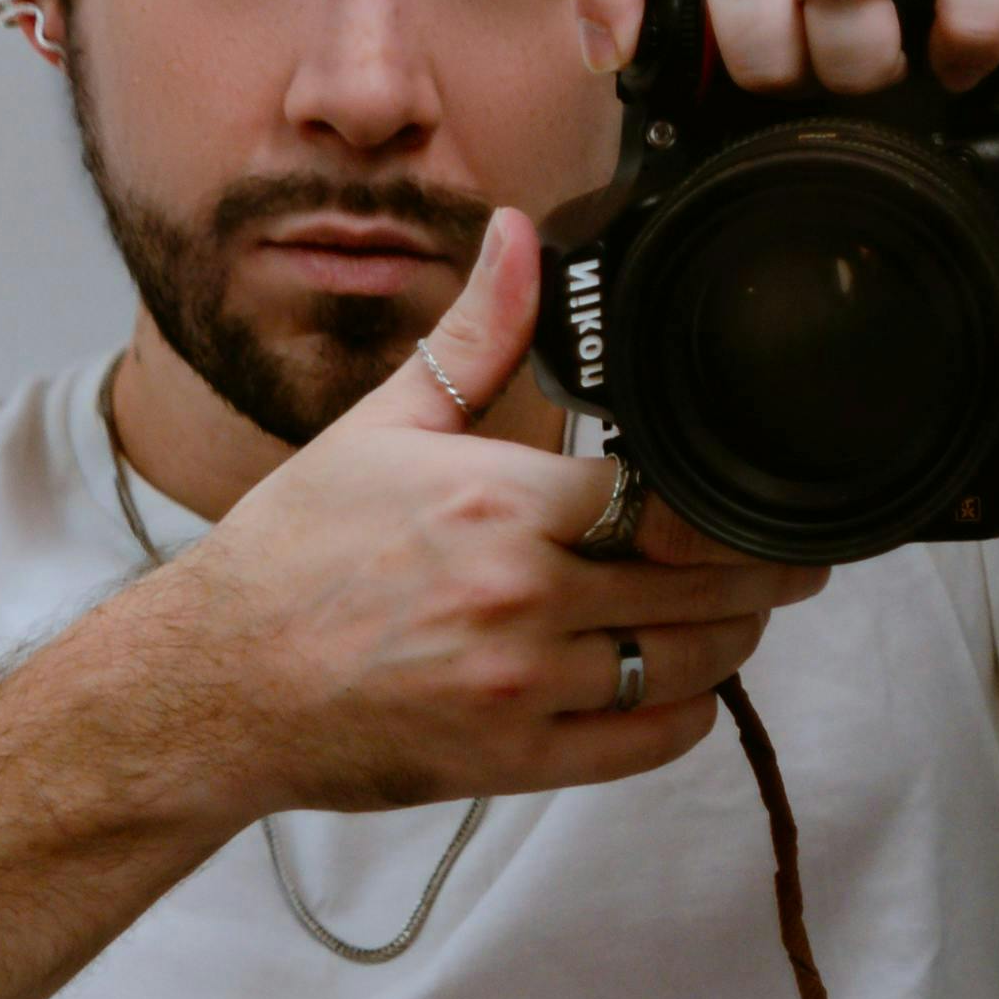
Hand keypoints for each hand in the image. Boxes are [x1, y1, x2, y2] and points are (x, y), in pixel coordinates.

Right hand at [142, 211, 822, 815]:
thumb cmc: (292, 554)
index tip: (740, 488)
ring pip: (689, 664)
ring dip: (732, 637)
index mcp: (501, 503)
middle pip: (704, 584)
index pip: (669, 495)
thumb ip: (477, 336)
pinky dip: (686, 712)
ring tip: (736, 612)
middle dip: (760, 569)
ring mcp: (523, 687)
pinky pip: (645, 742)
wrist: (214, 681)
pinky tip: (681, 683)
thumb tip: (519, 237)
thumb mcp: (383, 427)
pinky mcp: (514, 761)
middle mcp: (522, 598)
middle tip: (784, 552)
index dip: (721, 494)